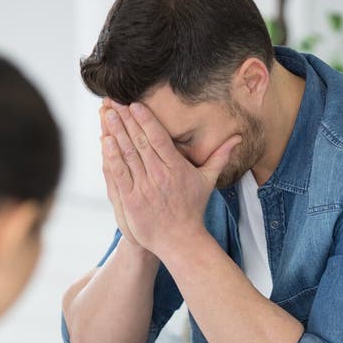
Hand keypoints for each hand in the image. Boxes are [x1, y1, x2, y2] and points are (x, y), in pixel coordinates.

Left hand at [100, 99, 240, 260]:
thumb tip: (237, 138)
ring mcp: (144, 188)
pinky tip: (104, 141)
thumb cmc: (193, 209)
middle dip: (125, 120)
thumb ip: (219, 157)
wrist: (180, 240)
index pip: (158, 137)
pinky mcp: (131, 201)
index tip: (134, 104)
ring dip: (115, 132)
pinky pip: (119, 174)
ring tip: (106, 114)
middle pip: (139, 142)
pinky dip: (111, 157)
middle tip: (114, 101)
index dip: (145, 119)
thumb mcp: (208, 181)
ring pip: (127, 154)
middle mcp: (159, 176)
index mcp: (176, 168)